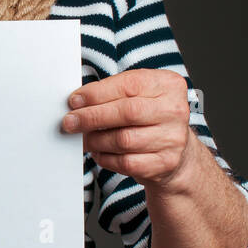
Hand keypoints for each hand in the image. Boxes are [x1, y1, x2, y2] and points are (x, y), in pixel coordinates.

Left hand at [60, 69, 194, 189]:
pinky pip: (126, 162)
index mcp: (169, 85)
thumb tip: (78, 101)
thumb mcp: (140, 95)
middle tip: (70, 122)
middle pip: (127, 112)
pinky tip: (99, 152)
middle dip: (92, 117)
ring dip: (96, 140)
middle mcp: (175, 110)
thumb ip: (114, 92)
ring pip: (124, 140)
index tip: (75, 100)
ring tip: (85, 138)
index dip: (97, 93)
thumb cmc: (150, 118)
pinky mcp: (165, 163)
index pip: (129, 85)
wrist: (177, 153)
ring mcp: (172, 139)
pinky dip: (106, 158)